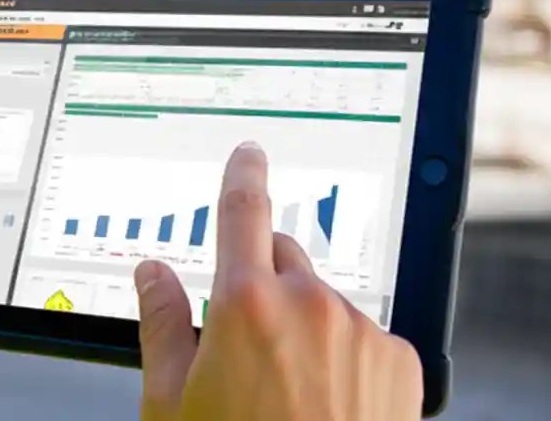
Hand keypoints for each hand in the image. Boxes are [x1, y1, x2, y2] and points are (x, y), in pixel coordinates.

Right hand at [133, 142, 422, 420]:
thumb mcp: (172, 402)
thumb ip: (162, 324)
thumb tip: (152, 276)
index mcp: (246, 303)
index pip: (243, 210)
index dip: (243, 175)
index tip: (248, 155)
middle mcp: (309, 304)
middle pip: (283, 258)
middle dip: (263, 279)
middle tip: (245, 336)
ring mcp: (360, 330)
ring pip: (324, 303)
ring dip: (305, 325)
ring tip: (288, 391)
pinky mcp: (398, 360)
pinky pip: (365, 337)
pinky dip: (346, 356)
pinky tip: (328, 402)